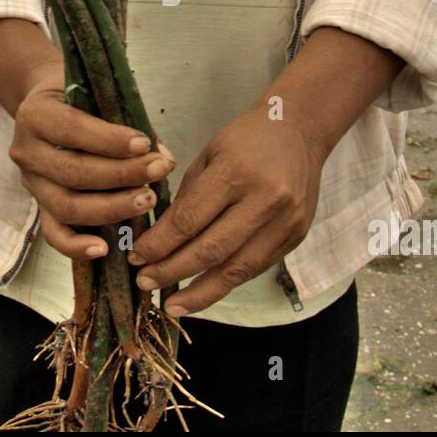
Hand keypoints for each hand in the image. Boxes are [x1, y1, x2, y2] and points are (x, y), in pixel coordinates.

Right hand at [10, 62, 174, 259]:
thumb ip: (130, 122)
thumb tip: (164, 158)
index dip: (109, 140)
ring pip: (67, 206)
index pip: (72, 130)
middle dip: (121, 174)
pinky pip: (55, 233)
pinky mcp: (40, 207)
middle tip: (158, 170)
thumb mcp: (98, 94)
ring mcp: (32, 184)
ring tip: (147, 200)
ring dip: (111, 207)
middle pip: (73, 172)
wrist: (51, 107)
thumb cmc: (80, 96)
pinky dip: (77, 246)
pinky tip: (104, 248)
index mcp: (35, 115)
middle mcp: (26, 152)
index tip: (144, 144)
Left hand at [128, 106, 326, 316]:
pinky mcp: (296, 236)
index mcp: (236, 172)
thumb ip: (187, 197)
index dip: (159, 244)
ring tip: (172, 305)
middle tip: (145, 282)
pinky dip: (226, 282)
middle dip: (173, 271)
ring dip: (200, 293)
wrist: (300, 131)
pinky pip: (255, 267)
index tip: (137, 256)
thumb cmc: (247, 139)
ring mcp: (285, 222)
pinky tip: (204, 291)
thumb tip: (158, 241)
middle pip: (211, 250)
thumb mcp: (209, 155)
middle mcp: (265, 200)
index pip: (189, 220)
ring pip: (236, 270)